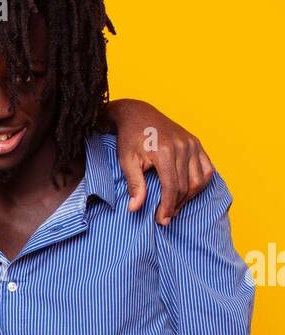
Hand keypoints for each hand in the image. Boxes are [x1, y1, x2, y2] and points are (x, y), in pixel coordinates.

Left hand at [107, 100, 213, 225]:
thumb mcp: (127, 161)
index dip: (168, 207)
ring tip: (174, 206)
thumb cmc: (130, 138)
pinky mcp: (196, 143)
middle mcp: (183, 146)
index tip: (162, 220)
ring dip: (188, 197)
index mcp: (165, 151)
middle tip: (165, 217)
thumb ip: (134, 185)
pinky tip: (188, 192)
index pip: (172, 187)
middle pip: (185, 186)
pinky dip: (200, 183)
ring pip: (198, 180)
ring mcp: (192, 143)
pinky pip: (206, 169)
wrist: (138, 115)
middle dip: (176, 205)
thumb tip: (135, 208)